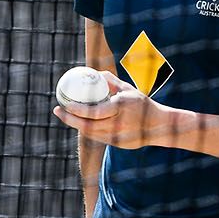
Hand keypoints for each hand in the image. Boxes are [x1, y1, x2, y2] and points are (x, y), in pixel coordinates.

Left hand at [52, 71, 172, 149]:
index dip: (76, 110)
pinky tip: (79, 123)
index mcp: (122, 107)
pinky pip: (96, 137)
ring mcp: (118, 136)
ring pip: (90, 132)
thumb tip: (94, 73)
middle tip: (58, 110)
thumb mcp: (129, 89)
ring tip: (66, 116)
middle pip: (88, 125)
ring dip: (76, 125)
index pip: (94, 111)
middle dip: (69, 119)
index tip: (64, 104)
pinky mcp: (117, 144)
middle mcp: (119, 123)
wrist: (160, 126)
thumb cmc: (142, 104)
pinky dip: (86, 130)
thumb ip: (111, 81)